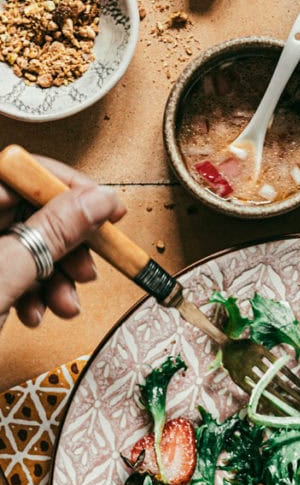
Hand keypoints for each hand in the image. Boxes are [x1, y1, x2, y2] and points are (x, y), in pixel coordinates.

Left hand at [0, 156, 124, 330]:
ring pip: (25, 246)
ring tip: (67, 305)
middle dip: (65, 243)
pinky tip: (38, 314)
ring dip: (55, 275)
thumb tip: (97, 201)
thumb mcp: (2, 280)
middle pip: (26, 210)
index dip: (64, 186)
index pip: (16, 170)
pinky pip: (13, 271)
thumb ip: (50, 235)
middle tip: (90, 267)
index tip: (105, 208)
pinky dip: (35, 292)